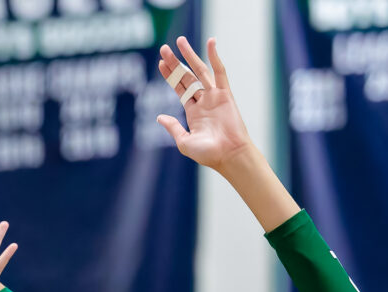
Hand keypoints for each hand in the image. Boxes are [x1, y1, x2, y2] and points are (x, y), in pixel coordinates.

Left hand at [155, 37, 253, 174]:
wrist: (229, 155)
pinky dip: (215, 57)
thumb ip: (173, 128)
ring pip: (200, 71)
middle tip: (164, 49)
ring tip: (179, 41)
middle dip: (175, 63)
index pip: (179, 88)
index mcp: (193, 112)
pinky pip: (220, 72)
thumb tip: (159, 117)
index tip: (161, 63)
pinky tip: (210, 43)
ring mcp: (214, 96)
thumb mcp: (184, 142)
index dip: (170, 76)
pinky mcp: (226, 94)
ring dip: (190, 56)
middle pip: (186, 77)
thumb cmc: (208, 154)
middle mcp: (203, 101)